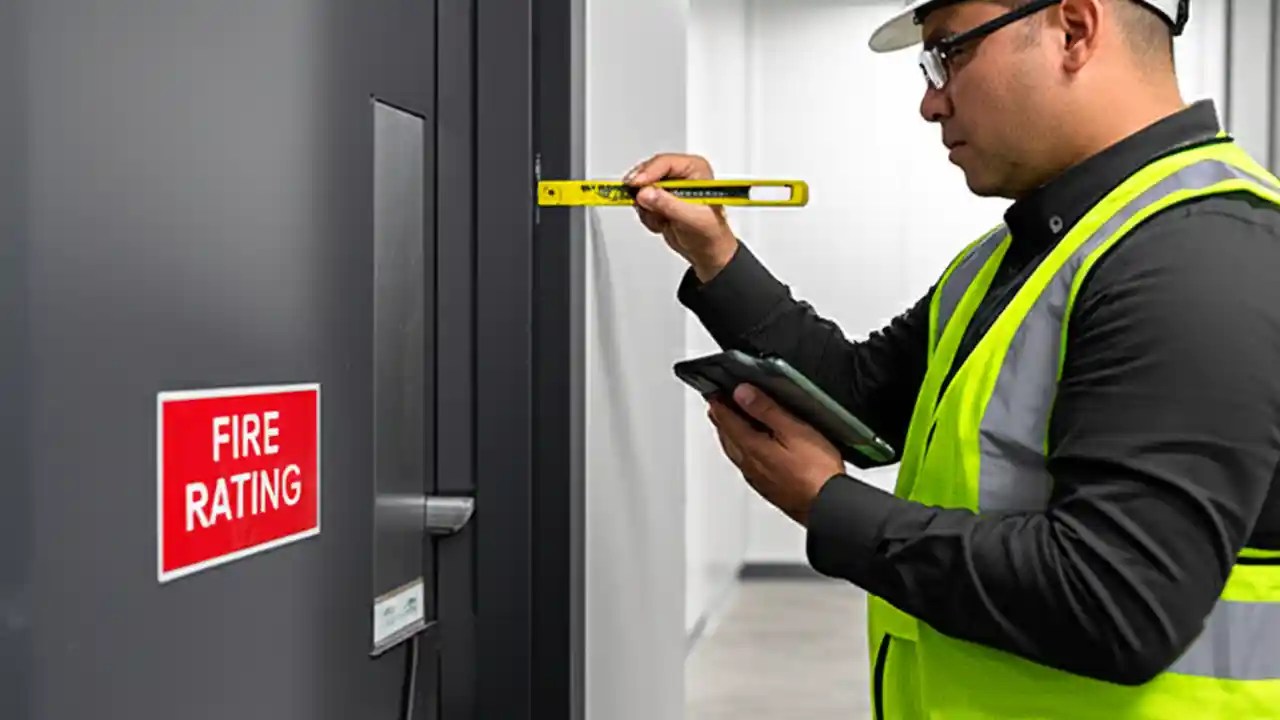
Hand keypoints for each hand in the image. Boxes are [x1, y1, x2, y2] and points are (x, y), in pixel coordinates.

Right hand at [623, 153, 739, 281]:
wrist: (706, 251)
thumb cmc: (710, 232)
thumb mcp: (691, 217)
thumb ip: (667, 204)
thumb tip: (645, 193)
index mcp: (695, 168)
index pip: (665, 163)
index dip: (647, 173)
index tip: (635, 184)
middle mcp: (680, 174)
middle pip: (649, 172)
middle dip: (645, 192)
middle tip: (643, 205)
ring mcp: (668, 187)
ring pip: (641, 189)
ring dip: (648, 208)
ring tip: (663, 220)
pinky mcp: (658, 199)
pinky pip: (640, 203)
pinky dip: (647, 216)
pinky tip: (662, 223)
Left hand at [707, 384, 844, 525]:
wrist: (827, 506)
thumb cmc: (815, 471)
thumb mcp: (792, 429)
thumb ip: (765, 409)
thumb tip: (742, 393)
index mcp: (750, 447)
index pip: (725, 420)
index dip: (718, 402)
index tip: (713, 392)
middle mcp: (749, 464)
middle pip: (726, 436)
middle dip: (721, 418)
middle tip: (717, 405)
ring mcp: (757, 478)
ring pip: (735, 451)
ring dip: (730, 435)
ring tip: (730, 424)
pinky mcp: (767, 487)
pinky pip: (746, 464)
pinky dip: (743, 450)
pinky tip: (752, 451)